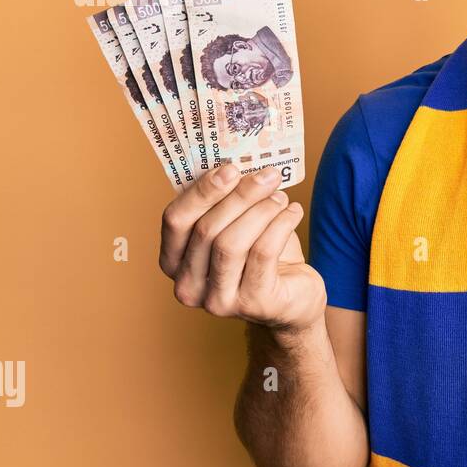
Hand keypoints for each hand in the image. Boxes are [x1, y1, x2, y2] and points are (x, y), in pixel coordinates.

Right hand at [158, 163, 325, 332]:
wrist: (293, 298)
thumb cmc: (258, 256)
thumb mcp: (234, 227)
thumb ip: (223, 202)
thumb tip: (233, 164)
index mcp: (173, 262)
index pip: (175, 221)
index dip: (201, 192)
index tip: (230, 168)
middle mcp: (188, 286)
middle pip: (206, 229)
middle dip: (239, 196)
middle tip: (266, 176)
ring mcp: (218, 300)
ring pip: (232, 243)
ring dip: (261, 211)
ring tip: (280, 197)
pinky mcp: (253, 303)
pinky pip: (263, 253)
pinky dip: (281, 225)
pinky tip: (293, 212)